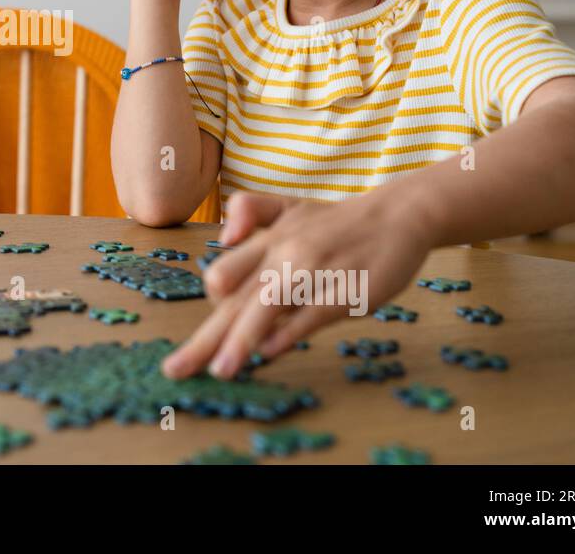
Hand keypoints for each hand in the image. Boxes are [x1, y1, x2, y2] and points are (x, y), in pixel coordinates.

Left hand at [160, 190, 436, 379]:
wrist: (398, 215)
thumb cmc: (336, 220)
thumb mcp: (287, 205)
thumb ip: (249, 210)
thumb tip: (223, 239)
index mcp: (267, 241)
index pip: (222, 277)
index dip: (212, 309)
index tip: (209, 340)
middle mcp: (283, 255)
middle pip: (234, 298)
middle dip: (204, 338)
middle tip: (176, 370)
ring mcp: (312, 272)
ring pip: (266, 306)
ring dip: (241, 340)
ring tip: (221, 370)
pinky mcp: (343, 290)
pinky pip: (309, 314)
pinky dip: (288, 332)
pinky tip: (269, 352)